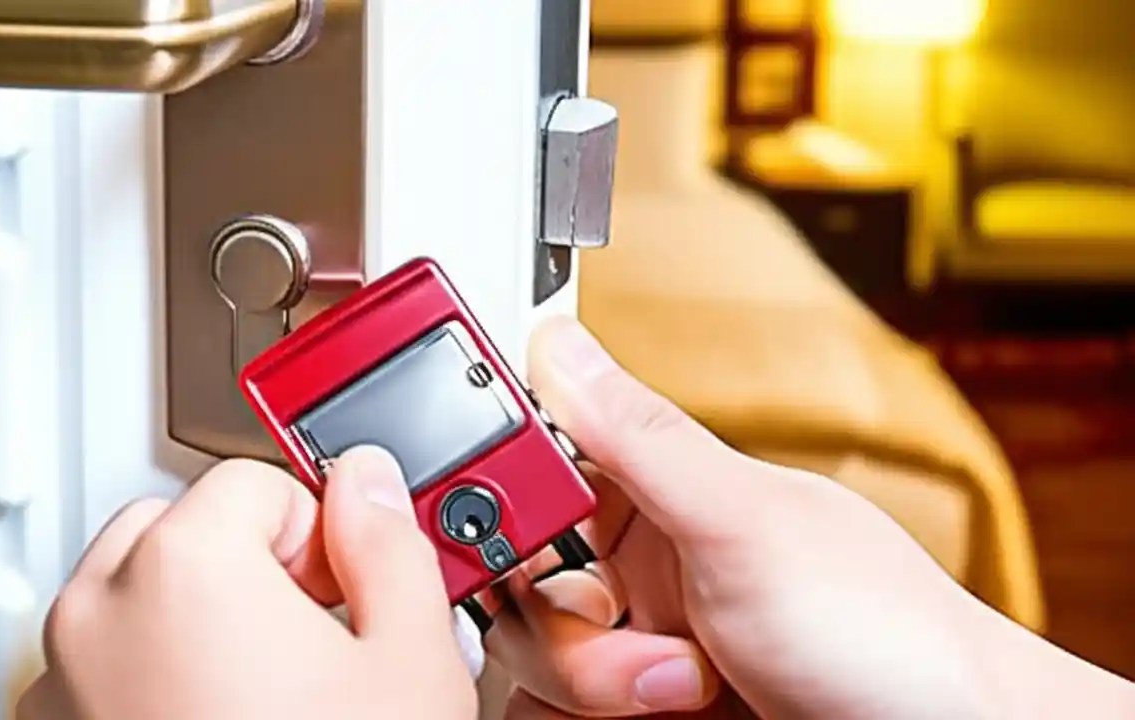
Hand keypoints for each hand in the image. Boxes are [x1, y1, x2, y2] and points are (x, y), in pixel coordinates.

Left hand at [17, 447, 476, 719]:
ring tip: (270, 687)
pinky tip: (221, 719)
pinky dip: (151, 670)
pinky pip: (102, 663)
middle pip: (182, 526)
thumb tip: (370, 483)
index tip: (345, 584)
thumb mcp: (409, 657)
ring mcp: (64, 684)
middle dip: (251, 565)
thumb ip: (391, 541)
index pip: (256, 481)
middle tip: (314, 636)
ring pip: (136, 593)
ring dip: (197, 615)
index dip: (319, 531)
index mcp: (184, 568)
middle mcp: (99, 615)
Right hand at [488, 318, 1004, 718]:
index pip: (535, 478)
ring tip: (687, 693)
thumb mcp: (747, 524)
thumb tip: (558, 341)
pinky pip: (550, 715)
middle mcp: (640, 571)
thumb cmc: (885, 635)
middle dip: (572, 631)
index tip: (491, 539)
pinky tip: (660, 719)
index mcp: (661, 498)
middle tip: (649, 645)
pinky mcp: (637, 715)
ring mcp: (637, 651)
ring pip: (528, 664)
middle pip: (516, 587)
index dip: (502, 507)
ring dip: (591, 691)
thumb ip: (642, 439)